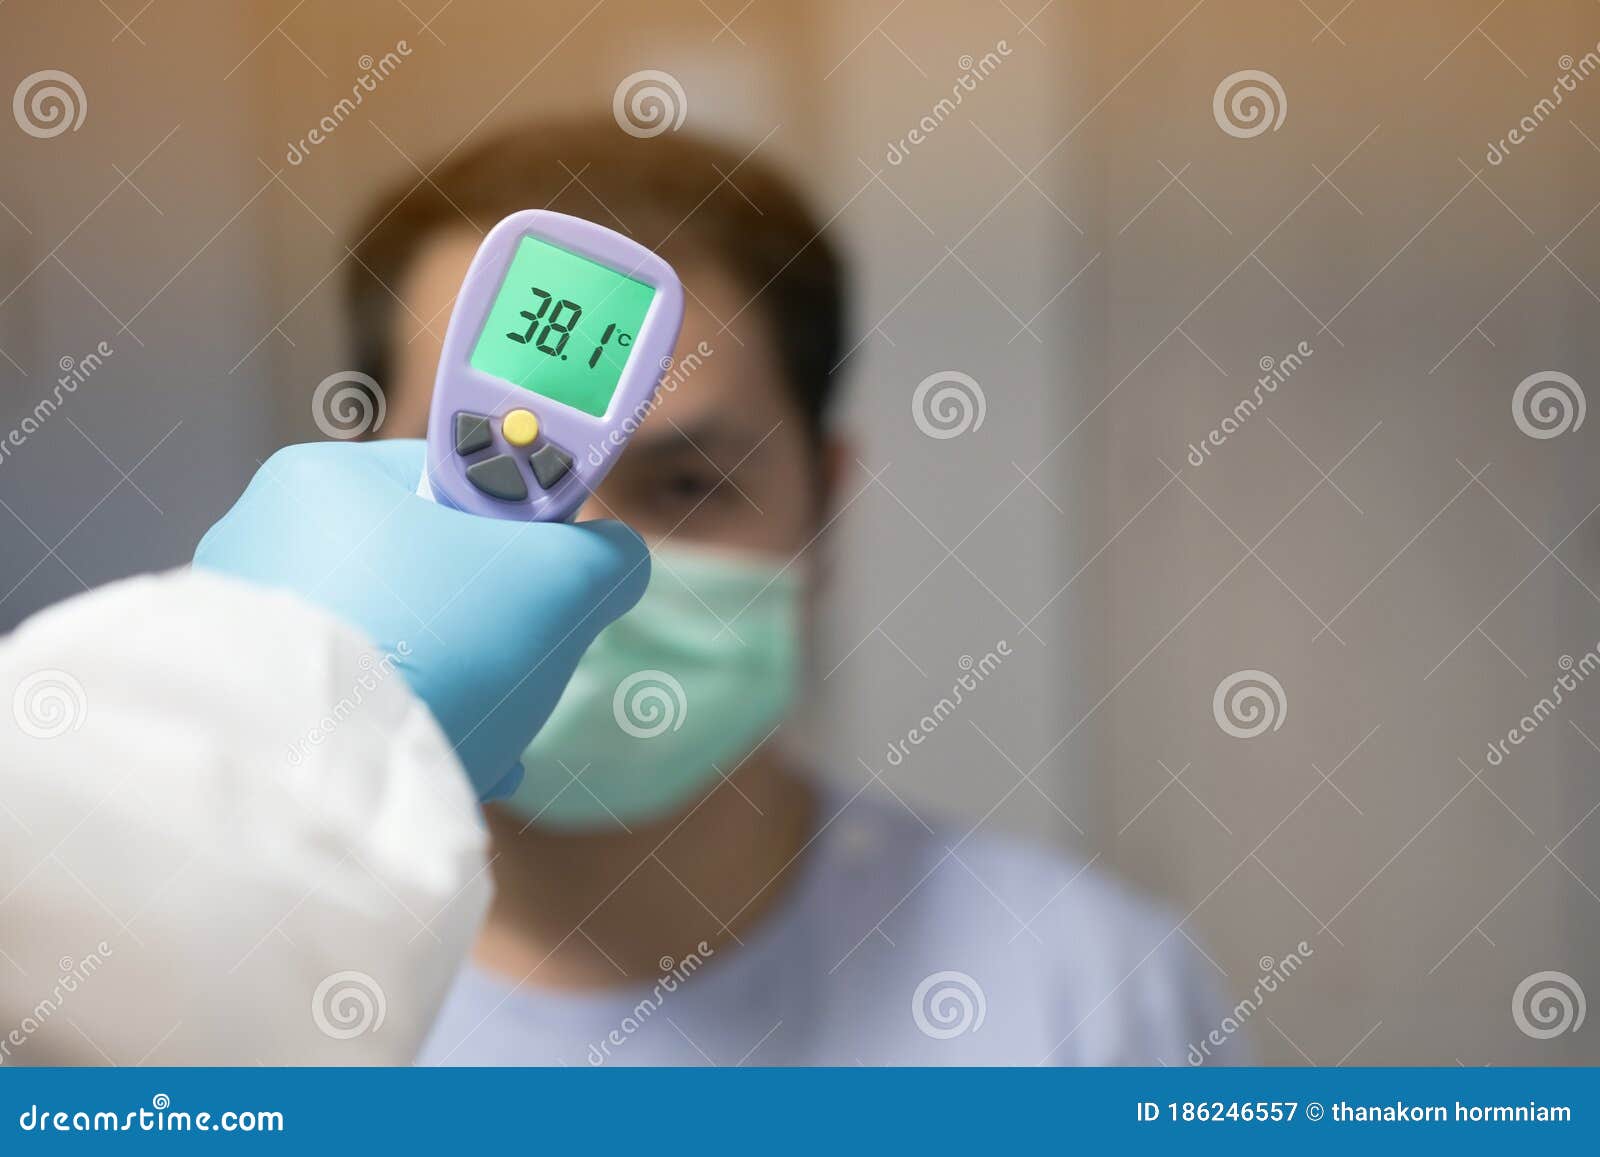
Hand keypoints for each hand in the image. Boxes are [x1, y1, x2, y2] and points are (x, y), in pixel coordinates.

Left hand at [194, 439, 648, 798]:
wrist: (319, 782)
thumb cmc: (438, 646)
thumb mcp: (560, 583)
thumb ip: (603, 555)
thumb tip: (616, 557)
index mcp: (322, 478)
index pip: (450, 480)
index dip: (515, 531)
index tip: (543, 584)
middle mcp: (258, 537)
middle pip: (421, 573)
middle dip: (488, 632)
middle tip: (518, 673)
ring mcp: (237, 624)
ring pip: (387, 645)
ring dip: (452, 689)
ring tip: (484, 738)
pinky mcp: (237, 699)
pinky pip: (342, 700)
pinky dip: (397, 728)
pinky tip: (438, 764)